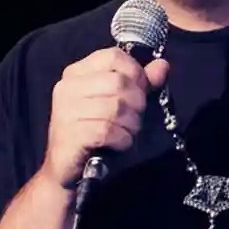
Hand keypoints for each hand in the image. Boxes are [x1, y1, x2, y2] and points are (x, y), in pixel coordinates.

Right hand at [41, 47, 169, 189]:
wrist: (67, 172)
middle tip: (133, 119)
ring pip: (116, 107)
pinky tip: (119, 145)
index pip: (113, 56)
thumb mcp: (120, 104)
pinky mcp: (70, 135)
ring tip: (126, 133)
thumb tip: (162, 66)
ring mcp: (65, 111)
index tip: (140, 92)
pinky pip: (108, 130)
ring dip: (131, 124)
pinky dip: (122, 140)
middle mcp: (67, 87)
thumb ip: (140, 84)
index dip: (136, 73)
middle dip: (137, 103)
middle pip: (118, 82)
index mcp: (76, 73)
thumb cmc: (95, 135)